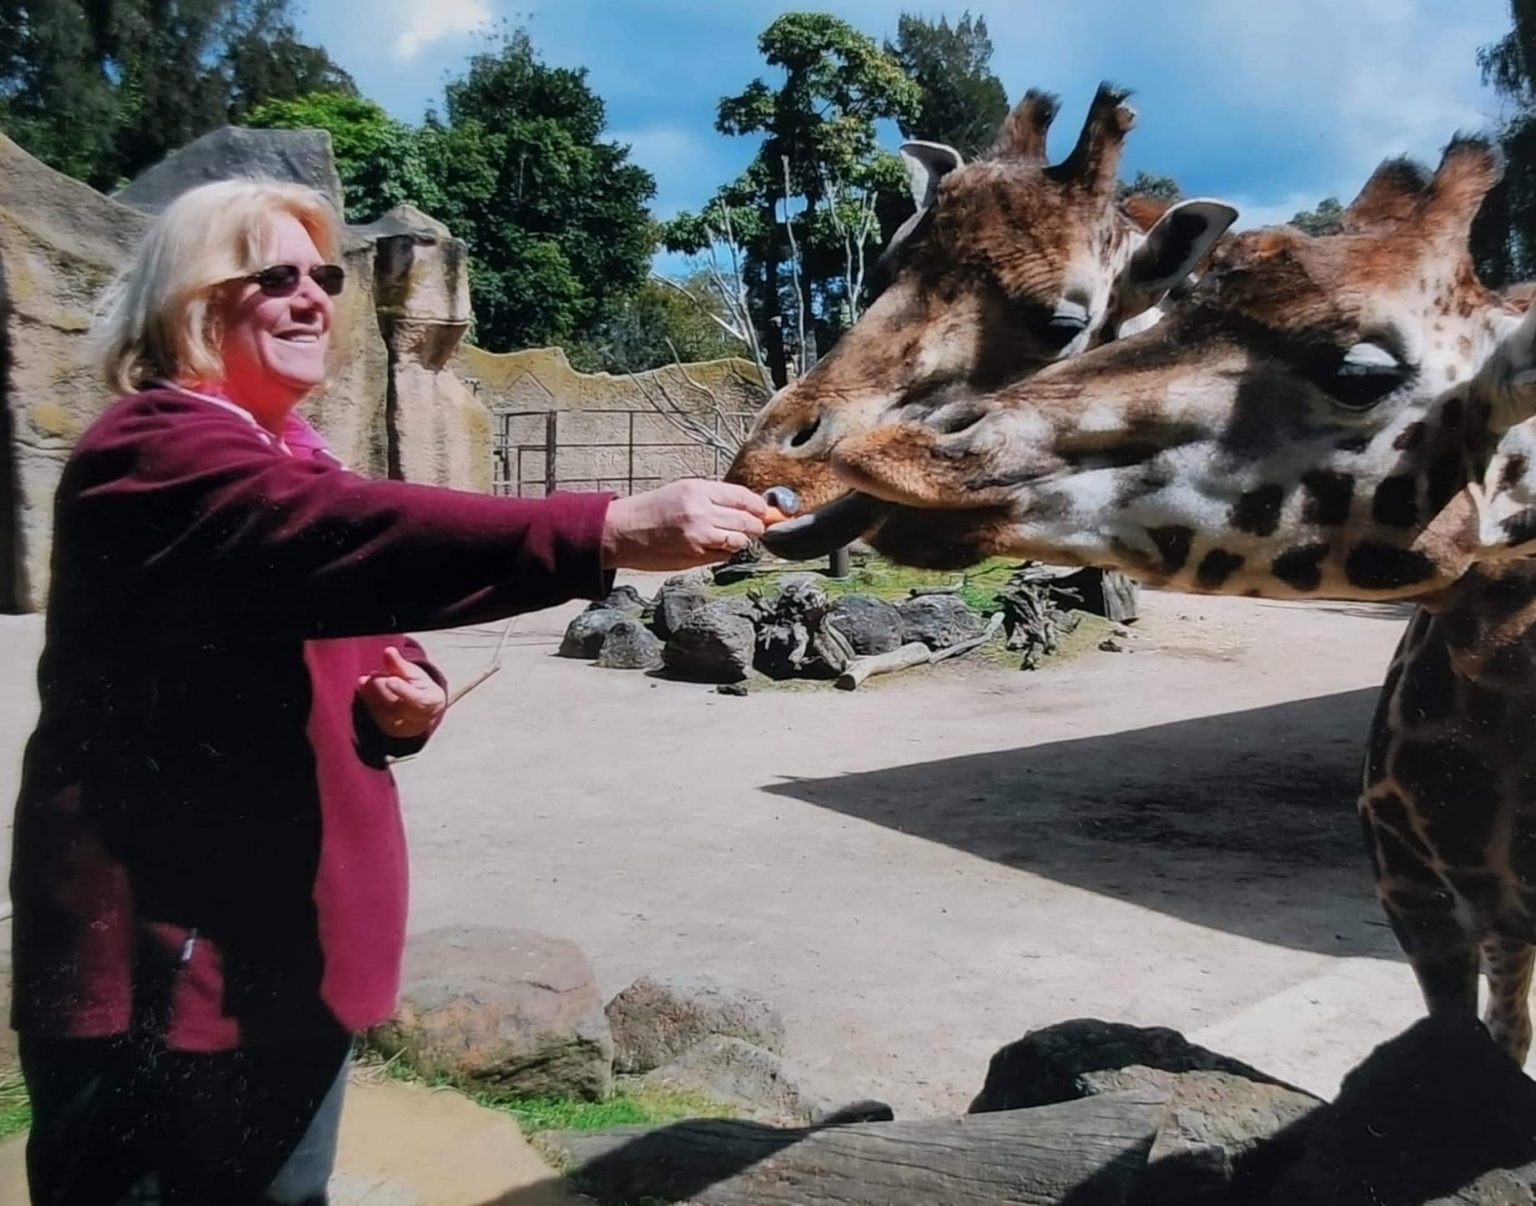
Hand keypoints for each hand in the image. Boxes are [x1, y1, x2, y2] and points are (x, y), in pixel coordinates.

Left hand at [357, 646, 446, 739]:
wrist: (424, 714)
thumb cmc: (422, 689)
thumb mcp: (416, 675)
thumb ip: (400, 664)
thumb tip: (388, 651)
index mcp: (431, 702)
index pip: (416, 698)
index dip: (402, 689)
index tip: (390, 680)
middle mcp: (418, 719)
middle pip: (395, 703)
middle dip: (381, 686)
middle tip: (373, 674)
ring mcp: (402, 727)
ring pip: (382, 709)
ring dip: (371, 692)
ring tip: (367, 679)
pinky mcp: (388, 729)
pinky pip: (374, 714)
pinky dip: (367, 699)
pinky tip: (365, 688)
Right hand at [601, 479, 768, 570]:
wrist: (623, 531)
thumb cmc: (652, 510)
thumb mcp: (683, 491)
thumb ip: (715, 498)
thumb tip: (749, 508)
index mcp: (699, 490)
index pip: (744, 497)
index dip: (760, 507)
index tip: (766, 512)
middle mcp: (702, 511)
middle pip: (748, 521)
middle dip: (756, 526)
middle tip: (756, 528)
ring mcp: (700, 535)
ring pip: (740, 540)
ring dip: (741, 540)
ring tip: (729, 537)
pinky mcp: (695, 556)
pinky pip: (724, 555)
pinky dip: (725, 552)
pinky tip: (712, 547)